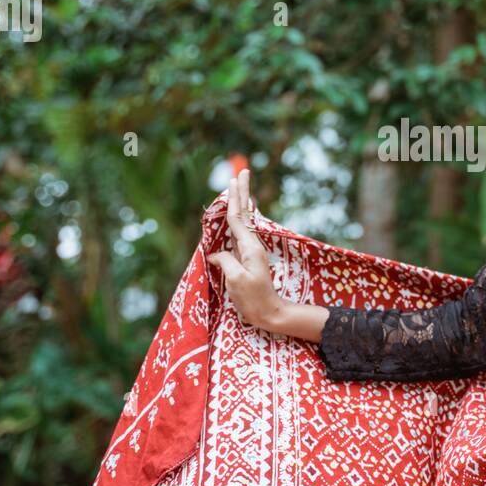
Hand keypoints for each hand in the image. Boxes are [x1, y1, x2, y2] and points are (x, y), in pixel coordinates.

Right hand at [205, 168, 283, 330]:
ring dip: (239, 205)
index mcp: (250, 248)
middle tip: (241, 172)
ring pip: (242, 223)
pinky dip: (236, 222)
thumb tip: (214, 253)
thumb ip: (225, 261)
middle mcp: (251, 246)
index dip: (235, 198)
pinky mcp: (246, 261)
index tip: (235, 179)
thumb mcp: (237, 280)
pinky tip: (236, 219)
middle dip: (241, 193)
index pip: (239, 217)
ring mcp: (249, 253)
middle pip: (244, 214)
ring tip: (238, 189)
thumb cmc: (253, 299)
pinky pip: (239, 235)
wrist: (270, 313)